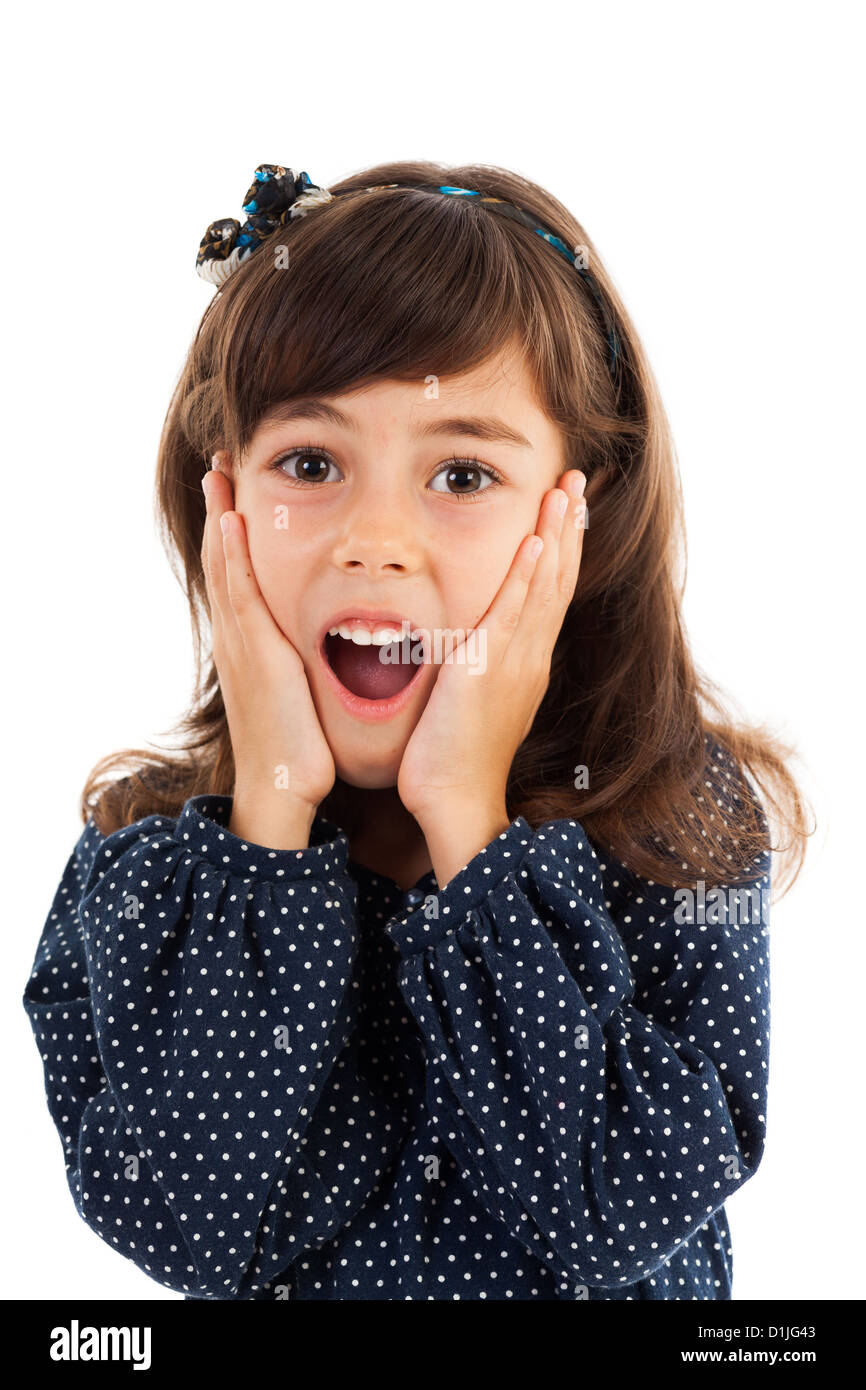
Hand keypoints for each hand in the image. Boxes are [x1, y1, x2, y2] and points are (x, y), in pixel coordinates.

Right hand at [201, 454, 335, 836]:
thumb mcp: (300, 693)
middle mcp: (238, 637)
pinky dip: (233, 554)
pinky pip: (240, 592)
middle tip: (218, 464)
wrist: (283, 786)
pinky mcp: (255, 652)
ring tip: (217, 471)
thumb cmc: (300, 747)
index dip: (234, 532)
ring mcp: (241, 642)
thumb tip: (334, 643)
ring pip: (225, 566)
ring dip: (221, 515)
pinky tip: (234, 519)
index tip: (238, 493)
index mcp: (250, 645)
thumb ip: (309, 662)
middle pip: (223, 559)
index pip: (238, 574)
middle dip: (220, 510)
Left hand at [397, 470, 587, 881]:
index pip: (549, 592)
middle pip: (558, 579)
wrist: (454, 799)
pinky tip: (535, 543)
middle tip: (576, 480)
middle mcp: (530, 656)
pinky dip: (527, 576)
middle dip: (568, 527)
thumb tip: (468, 647)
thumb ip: (477, 668)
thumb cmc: (453, 759)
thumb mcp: (472, 701)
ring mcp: (515, 661)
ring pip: (544, 587)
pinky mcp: (488, 668)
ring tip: (565, 490)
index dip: (559, 547)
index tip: (564, 509)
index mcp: (526, 662)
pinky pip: (513, 613)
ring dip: (555, 535)